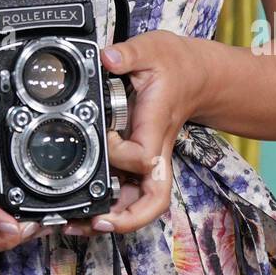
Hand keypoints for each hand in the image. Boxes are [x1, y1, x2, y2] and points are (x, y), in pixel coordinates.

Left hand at [64, 30, 205, 236]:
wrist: (197, 74)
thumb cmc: (176, 65)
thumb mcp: (152, 49)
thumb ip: (129, 54)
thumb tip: (109, 58)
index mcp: (155, 127)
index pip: (143, 158)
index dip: (121, 155)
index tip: (104, 136)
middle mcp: (154, 150)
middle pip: (151, 200)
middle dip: (125, 219)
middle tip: (91, 223)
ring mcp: (149, 158)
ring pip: (139, 201)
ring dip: (114, 219)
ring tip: (78, 225)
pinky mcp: (141, 158)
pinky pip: (130, 189)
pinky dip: (111, 204)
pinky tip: (85, 207)